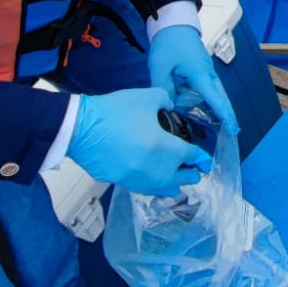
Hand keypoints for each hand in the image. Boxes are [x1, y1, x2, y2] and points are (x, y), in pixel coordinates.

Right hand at [67, 88, 212, 196]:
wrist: (82, 129)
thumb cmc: (114, 112)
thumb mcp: (147, 97)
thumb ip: (165, 101)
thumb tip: (168, 107)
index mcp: (166, 149)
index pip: (191, 157)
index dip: (201, 157)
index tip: (205, 160)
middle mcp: (157, 170)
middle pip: (182, 179)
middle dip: (191, 173)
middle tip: (193, 169)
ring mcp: (139, 180)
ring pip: (165, 189)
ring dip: (174, 183)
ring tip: (175, 177)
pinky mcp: (123, 183)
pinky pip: (146, 189)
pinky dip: (154, 185)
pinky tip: (153, 177)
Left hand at [147, 25, 239, 135]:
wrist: (174, 23)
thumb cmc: (169, 43)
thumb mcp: (159, 67)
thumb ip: (164, 88)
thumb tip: (170, 107)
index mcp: (199, 74)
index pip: (214, 97)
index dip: (223, 114)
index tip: (232, 128)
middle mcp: (208, 74)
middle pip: (221, 97)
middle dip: (228, 115)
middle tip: (232, 134)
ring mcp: (206, 72)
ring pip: (217, 94)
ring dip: (221, 109)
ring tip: (224, 128)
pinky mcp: (202, 71)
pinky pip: (210, 90)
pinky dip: (213, 102)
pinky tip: (207, 112)